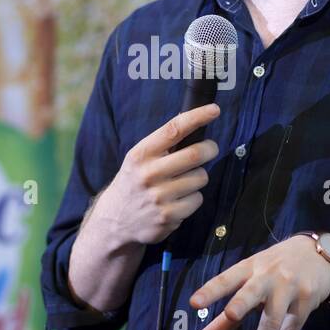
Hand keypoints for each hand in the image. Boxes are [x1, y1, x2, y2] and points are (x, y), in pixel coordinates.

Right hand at [95, 104, 219, 246]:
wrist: (115, 219)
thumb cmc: (134, 182)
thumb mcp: (138, 159)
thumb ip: (162, 144)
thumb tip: (192, 121)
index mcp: (141, 154)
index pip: (173, 130)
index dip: (197, 117)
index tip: (214, 110)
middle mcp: (149, 174)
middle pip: (195, 154)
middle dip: (210, 149)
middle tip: (210, 149)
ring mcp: (159, 197)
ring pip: (200, 177)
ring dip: (199, 176)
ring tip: (184, 181)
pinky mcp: (168, 216)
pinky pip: (198, 199)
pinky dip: (194, 198)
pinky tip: (179, 200)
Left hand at [189, 233, 329, 329]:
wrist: (319, 254)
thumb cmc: (275, 268)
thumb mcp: (252, 280)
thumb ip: (229, 312)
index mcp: (250, 267)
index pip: (227, 279)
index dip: (212, 290)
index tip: (194, 303)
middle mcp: (269, 276)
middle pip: (253, 292)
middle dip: (242, 303)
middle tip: (230, 315)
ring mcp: (289, 289)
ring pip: (273, 320)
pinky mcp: (306, 302)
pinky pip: (292, 329)